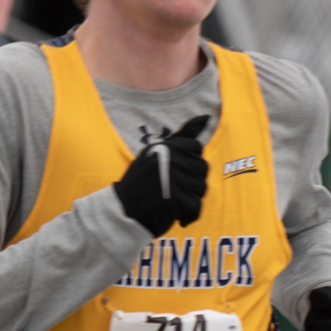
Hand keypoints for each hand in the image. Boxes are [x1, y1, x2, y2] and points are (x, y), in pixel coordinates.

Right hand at [113, 115, 210, 235]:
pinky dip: (189, 214)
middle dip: (191, 180)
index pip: (196, 148)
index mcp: (169, 146)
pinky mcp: (182, 200)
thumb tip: (206, 116)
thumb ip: (181, 137)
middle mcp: (175, 159)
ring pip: (202, 187)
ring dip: (190, 197)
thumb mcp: (156, 152)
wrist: (124, 210)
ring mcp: (180, 180)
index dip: (188, 162)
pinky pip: (197, 206)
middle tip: (172, 189)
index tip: (175, 171)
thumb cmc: (140, 181)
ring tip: (172, 200)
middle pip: (202, 168)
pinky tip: (176, 214)